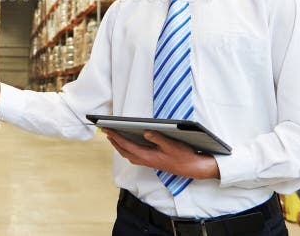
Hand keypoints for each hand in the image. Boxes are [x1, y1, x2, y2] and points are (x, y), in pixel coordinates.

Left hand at [103, 129, 219, 179]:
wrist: (193, 168)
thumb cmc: (184, 157)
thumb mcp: (172, 145)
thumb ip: (158, 138)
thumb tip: (145, 132)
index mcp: (148, 156)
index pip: (127, 146)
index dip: (116, 137)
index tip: (108, 130)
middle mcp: (146, 161)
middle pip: (124, 151)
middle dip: (114, 142)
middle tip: (106, 132)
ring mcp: (149, 162)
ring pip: (129, 155)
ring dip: (120, 147)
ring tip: (114, 137)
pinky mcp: (153, 162)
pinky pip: (135, 156)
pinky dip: (128, 150)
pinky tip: (130, 145)